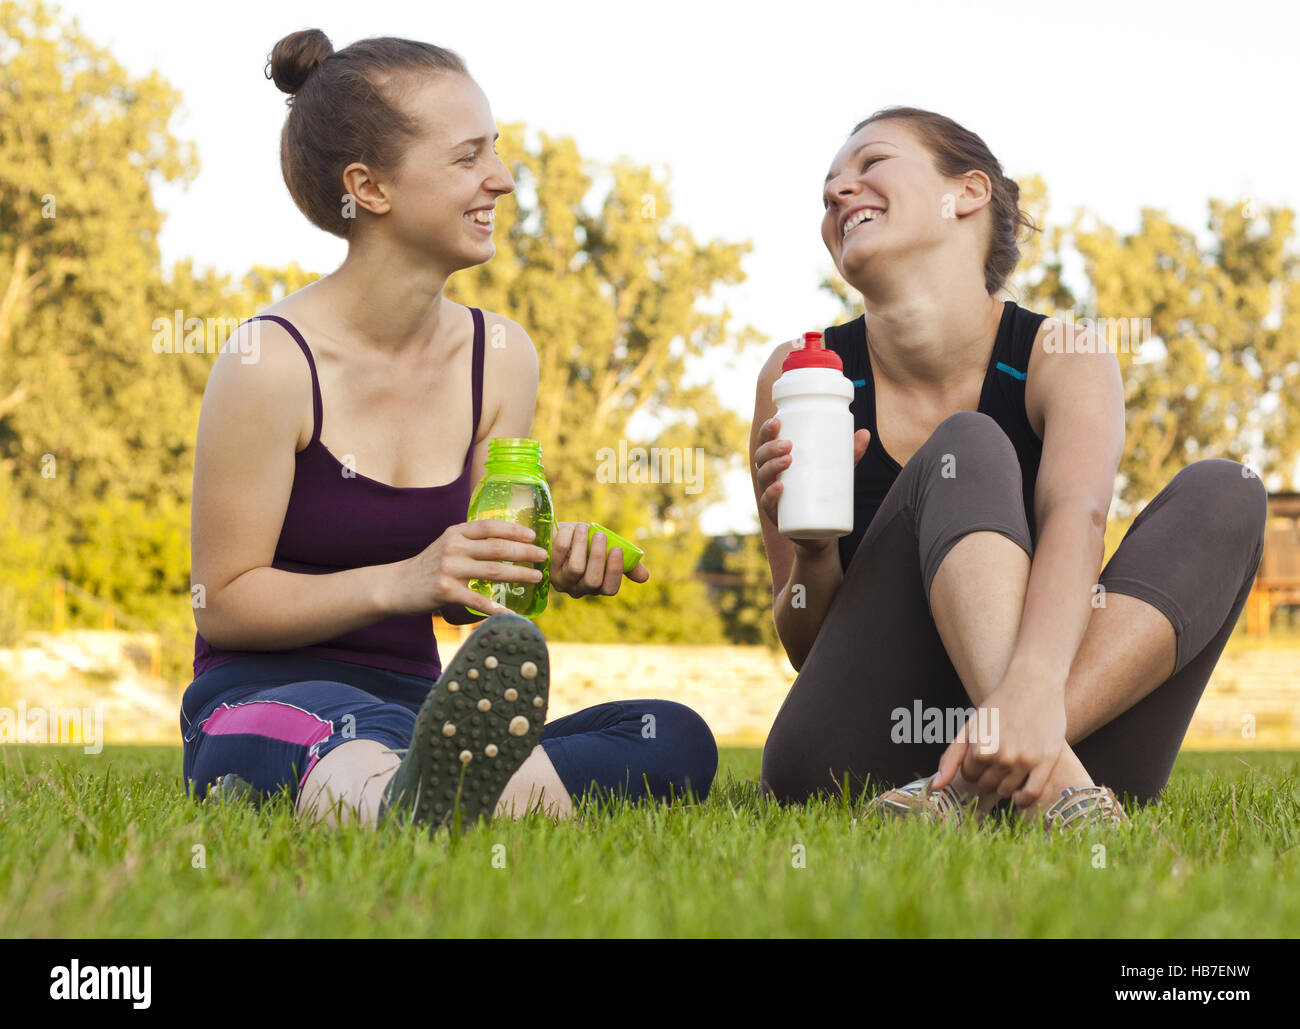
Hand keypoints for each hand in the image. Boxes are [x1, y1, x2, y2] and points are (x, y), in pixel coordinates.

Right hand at [388, 520, 548, 615]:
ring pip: (493, 572)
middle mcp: (453, 547)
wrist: (396, 585)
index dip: (514, 530)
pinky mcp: (446, 591)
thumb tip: (505, 543)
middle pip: (497, 548)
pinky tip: (512, 613)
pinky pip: (478, 601)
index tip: (533, 536)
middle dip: (524, 552)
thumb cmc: (427, 566)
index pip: (490, 526)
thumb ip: (469, 541)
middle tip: (543, 557)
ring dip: (519, 575)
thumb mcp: (446, 545)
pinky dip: (497, 608)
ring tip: (536, 577)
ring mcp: (450, 569)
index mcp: (456, 533)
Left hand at [549, 521, 649, 597]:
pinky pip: (558, 554)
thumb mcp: (608, 550)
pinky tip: (570, 528)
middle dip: (599, 556)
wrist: (559, 533)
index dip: (615, 570)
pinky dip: (566, 538)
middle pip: (593, 581)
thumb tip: (645, 578)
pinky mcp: (547, 568)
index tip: (617, 549)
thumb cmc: (588, 543)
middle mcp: (579, 589)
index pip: (610, 588)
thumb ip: (626, 563)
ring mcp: (562, 581)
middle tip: (601, 535)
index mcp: (598, 587)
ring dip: (582, 545)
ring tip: (585, 528)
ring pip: (576, 568)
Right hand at [753, 414, 870, 552]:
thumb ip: (849, 454)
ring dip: (771, 467)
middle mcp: (770, 478)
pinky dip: (771, 495)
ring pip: (763, 478)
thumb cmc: (823, 495)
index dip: (766, 431)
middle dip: (771, 448)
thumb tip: (865, 433)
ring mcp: (772, 497)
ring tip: (788, 460)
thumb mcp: (837, 473)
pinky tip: (779, 487)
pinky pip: (768, 505)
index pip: (765, 443)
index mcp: (778, 462)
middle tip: (788, 444)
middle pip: (760, 458)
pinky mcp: (778, 517)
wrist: (822, 533)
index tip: (777, 420)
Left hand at [931, 663, 1067, 813]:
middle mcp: (1001, 756)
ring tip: (1009, 767)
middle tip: (997, 759)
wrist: (1033, 684)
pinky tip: (1019, 794)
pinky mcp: (1045, 762)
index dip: (973, 767)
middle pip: (986, 785)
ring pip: (1006, 792)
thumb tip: (935, 788)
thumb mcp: (970, 727)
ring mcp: (1024, 760)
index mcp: (979, 748)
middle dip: (988, 776)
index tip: (982, 755)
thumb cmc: (999, 705)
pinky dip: (1022, 800)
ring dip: (1004, 786)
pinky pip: (1030, 794)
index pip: (968, 775)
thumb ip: (951, 758)